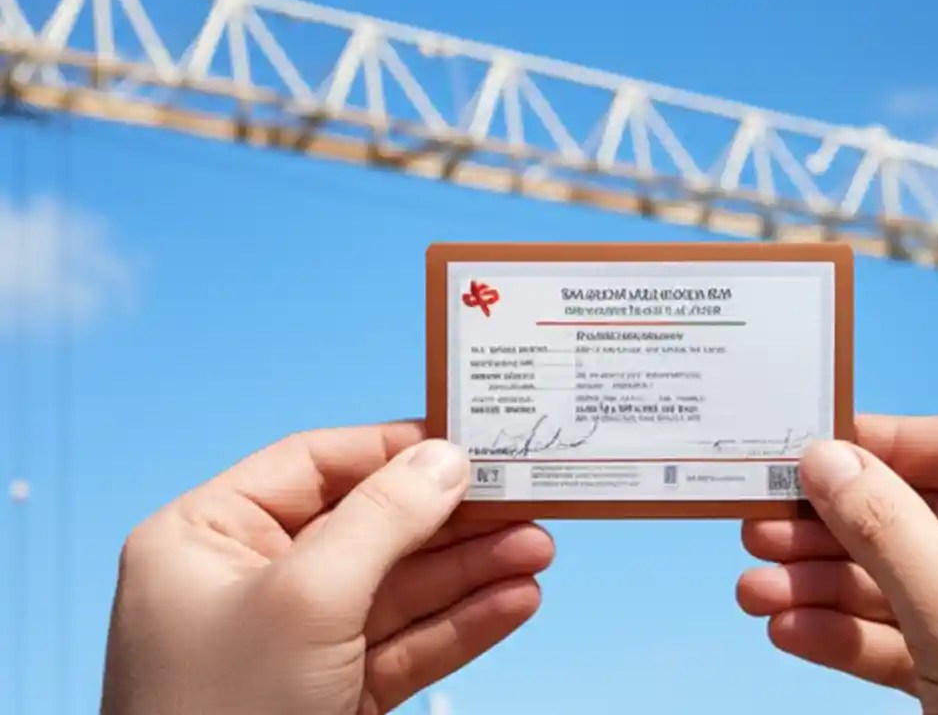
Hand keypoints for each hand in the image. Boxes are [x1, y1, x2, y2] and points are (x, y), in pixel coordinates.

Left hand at [101, 421, 554, 714]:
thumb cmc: (219, 714)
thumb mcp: (304, 599)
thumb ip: (382, 520)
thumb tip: (445, 461)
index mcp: (207, 537)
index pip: (315, 465)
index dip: (395, 450)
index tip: (468, 441)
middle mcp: (250, 582)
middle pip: (372, 526)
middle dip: (453, 520)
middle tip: (525, 499)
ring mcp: (296, 643)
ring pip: (400, 589)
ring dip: (472, 571)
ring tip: (538, 550)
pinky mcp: (332, 693)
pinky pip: (407, 644)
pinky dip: (462, 625)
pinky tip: (513, 601)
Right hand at [737, 414, 937, 713]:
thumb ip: (888, 532)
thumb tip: (827, 460)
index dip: (886, 446)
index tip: (812, 450)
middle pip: (923, 520)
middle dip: (835, 534)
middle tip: (761, 529)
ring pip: (905, 584)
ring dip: (826, 590)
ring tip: (755, 592)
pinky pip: (910, 640)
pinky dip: (851, 638)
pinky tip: (792, 632)